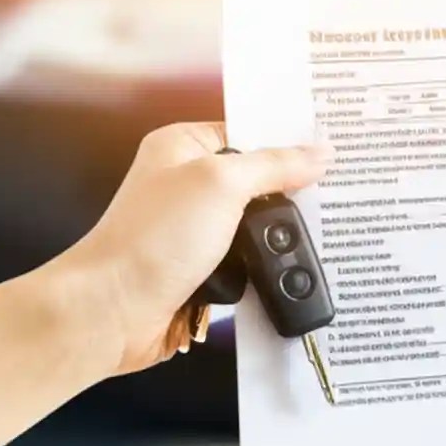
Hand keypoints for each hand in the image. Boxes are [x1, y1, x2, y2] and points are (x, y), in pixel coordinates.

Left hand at [42, 122, 331, 376]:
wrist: (112, 313)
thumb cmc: (148, 241)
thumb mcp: (221, 184)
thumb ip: (275, 165)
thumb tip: (319, 153)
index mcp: (182, 147)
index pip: (249, 132)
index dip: (289, 142)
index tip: (331, 150)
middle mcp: (187, 184)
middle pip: (259, 180)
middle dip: (290, 193)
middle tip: (333, 194)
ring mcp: (194, 229)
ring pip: (257, 226)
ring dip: (276, 239)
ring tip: (311, 238)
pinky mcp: (202, 268)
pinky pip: (249, 262)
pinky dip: (264, 269)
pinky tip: (285, 271)